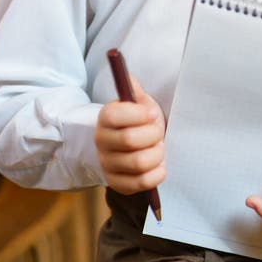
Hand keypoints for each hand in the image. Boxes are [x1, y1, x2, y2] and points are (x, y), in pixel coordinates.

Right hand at [95, 74, 165, 194]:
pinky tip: (160, 166)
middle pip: (130, 140)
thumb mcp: (139, 103)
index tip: (152, 113)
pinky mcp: (117, 183)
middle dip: (153, 135)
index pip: (115, 116)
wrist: (135, 145)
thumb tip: (129, 77)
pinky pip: (141, 183)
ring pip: (138, 163)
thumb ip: (135, 91)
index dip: (139, 115)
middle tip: (158, 132)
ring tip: (158, 148)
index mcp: (106, 117)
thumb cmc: (140, 121)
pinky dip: (157, 174)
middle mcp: (101, 141)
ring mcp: (107, 163)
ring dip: (157, 154)